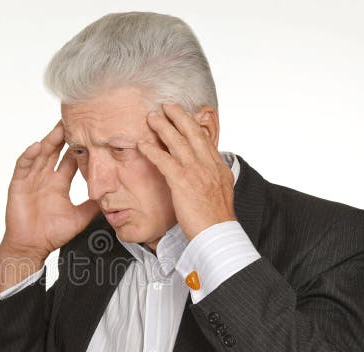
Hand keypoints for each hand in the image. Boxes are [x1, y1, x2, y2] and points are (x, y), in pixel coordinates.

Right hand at [0, 121, 99, 289]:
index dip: (79, 148)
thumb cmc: (52, 234)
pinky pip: (23, 167)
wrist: (32, 247)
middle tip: (75, 120)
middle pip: (56, 152)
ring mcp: (31, 180)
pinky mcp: (18, 185)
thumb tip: (114, 198)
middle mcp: (46, 178)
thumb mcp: (80, 218)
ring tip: (59, 128)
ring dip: (49, 141)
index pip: (70, 160)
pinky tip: (37, 146)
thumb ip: (94, 207)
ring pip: (41, 155)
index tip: (90, 134)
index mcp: (59, 184)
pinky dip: (29, 156)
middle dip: (64, 136)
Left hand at [137, 103, 236, 240]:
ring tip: (151, 117)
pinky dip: (152, 150)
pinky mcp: (182, 182)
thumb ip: (212, 179)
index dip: (193, 126)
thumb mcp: (220, 193)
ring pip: (178, 142)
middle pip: (193, 133)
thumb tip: (207, 175)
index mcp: (218, 167)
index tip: (184, 116)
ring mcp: (196, 172)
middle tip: (167, 105)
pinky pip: (164, 160)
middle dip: (179, 117)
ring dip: (163, 127)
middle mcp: (208, 165)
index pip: (204, 140)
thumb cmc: (216, 219)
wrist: (218, 233)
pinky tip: (142, 144)